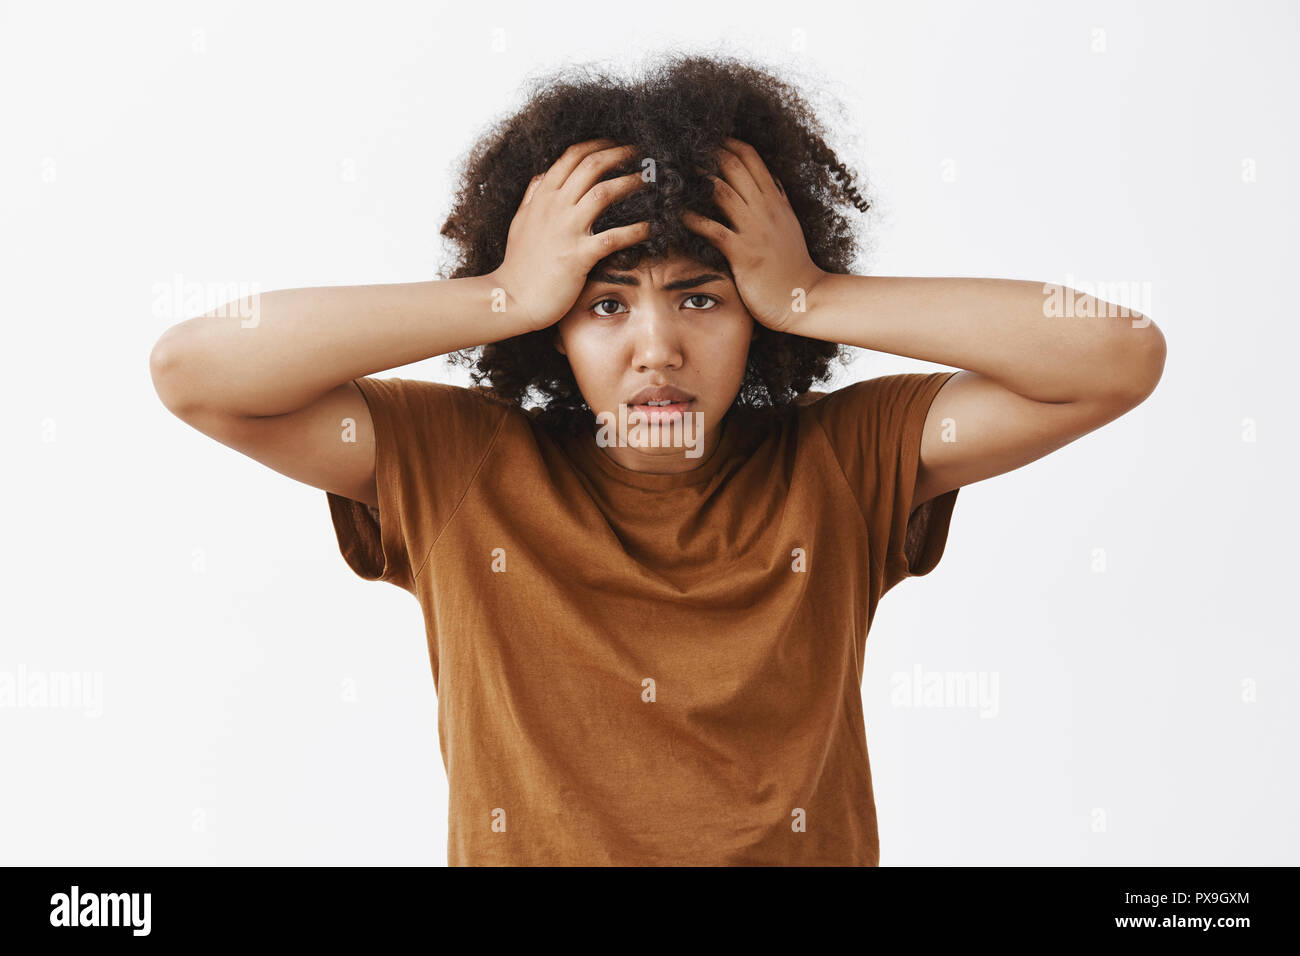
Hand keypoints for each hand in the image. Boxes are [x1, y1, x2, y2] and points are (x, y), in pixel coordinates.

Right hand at [490, 139, 650, 332]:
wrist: (512, 298)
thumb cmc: (518, 264)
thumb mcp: (520, 222)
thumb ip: (533, 196)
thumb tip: (542, 175)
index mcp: (543, 197)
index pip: (572, 156)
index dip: (598, 144)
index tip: (617, 143)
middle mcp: (555, 207)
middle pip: (592, 165)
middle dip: (620, 154)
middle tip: (641, 153)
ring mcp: (566, 231)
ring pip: (604, 193)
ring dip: (631, 183)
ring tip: (651, 181)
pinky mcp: (578, 257)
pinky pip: (613, 237)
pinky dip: (636, 230)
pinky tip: (652, 227)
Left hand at [681, 136, 826, 332]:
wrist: (805, 297)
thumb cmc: (793, 265)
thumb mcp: (790, 225)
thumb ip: (780, 201)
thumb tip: (773, 180)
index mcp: (775, 199)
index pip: (750, 156)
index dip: (725, 143)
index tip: (704, 141)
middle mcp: (765, 209)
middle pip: (732, 165)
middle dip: (705, 153)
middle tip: (679, 150)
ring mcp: (754, 230)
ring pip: (720, 191)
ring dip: (693, 180)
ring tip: (670, 175)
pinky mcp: (743, 254)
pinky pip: (712, 229)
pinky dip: (691, 219)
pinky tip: (674, 215)